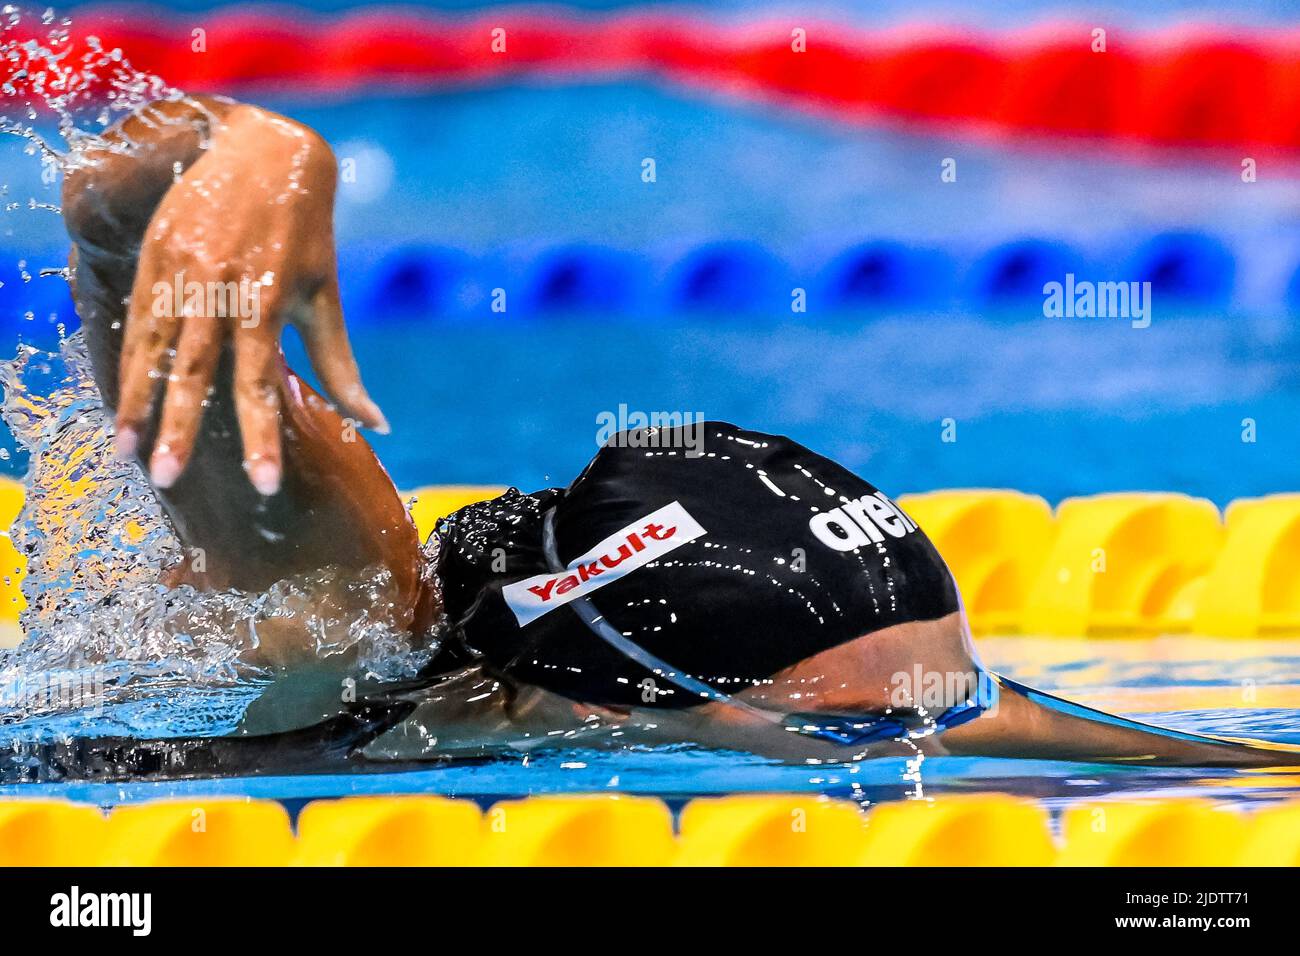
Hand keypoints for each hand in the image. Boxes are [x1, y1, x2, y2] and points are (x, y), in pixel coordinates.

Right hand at [113, 105, 386, 495]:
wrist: (264, 148)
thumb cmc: (304, 232)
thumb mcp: (324, 295)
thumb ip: (340, 366)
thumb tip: (378, 424)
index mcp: (267, 301)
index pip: (260, 384)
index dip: (261, 436)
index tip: (261, 483)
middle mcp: (220, 288)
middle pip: (196, 371)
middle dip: (180, 428)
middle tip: (167, 478)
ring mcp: (182, 271)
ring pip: (155, 348)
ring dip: (139, 402)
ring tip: (128, 452)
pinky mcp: (156, 255)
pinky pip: (138, 320)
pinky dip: (129, 363)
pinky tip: (123, 403)